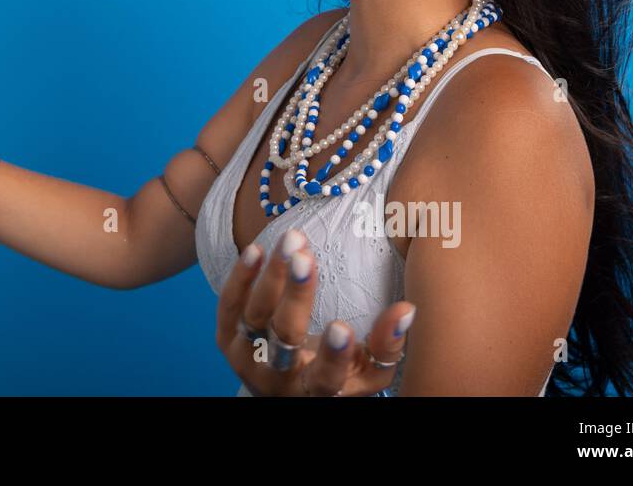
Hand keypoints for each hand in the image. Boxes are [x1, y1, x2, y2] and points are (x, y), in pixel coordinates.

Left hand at [216, 229, 416, 395]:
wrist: (284, 390)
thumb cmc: (336, 377)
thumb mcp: (367, 372)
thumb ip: (387, 346)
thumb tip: (406, 310)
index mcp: (315, 392)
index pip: (325, 377)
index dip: (333, 355)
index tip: (343, 326)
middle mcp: (276, 378)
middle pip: (283, 338)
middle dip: (294, 298)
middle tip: (304, 258)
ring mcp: (246, 358)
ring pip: (255, 315)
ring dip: (271, 275)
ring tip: (291, 240)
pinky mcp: (226, 339)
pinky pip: (229, 306)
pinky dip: (241, 277)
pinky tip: (257, 249)